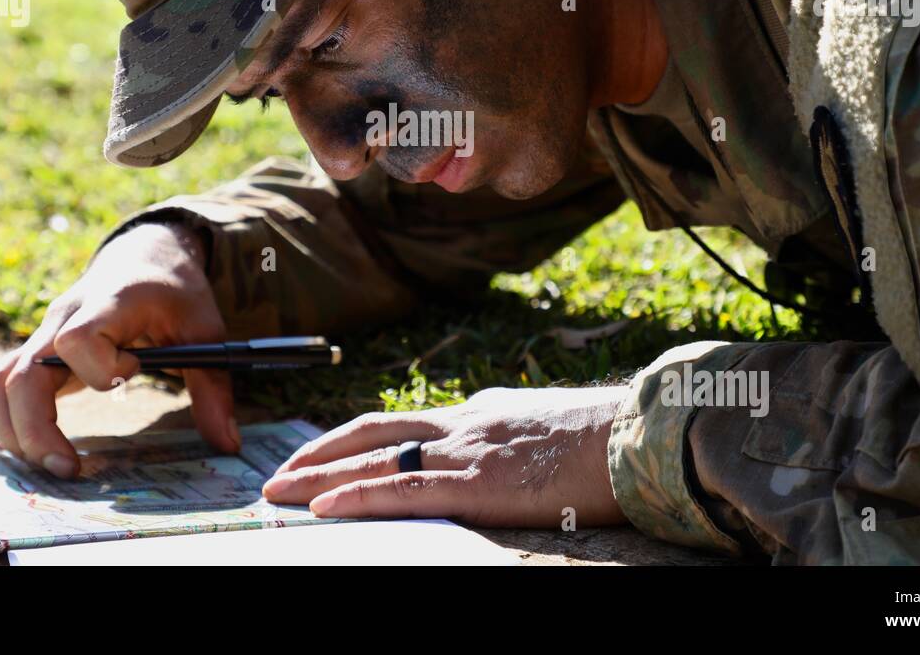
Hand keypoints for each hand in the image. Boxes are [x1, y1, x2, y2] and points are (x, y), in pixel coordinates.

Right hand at [0, 220, 235, 477]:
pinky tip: (15, 445)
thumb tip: (228, 445)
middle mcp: (62, 317)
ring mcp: (39, 334)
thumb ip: (214, 387)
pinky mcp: (29, 351)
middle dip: (36, 431)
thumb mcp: (207, 330)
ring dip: (9, 431)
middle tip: (70, 468)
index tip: (133, 374)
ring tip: (50, 461)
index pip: (77, 337)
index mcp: (109, 304)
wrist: (144, 257)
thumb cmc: (175, 293)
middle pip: (21, 374)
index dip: (99, 368)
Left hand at [262, 385, 629, 527]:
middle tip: (279, 472)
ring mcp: (467, 450)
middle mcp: (462, 422)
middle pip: (372, 430)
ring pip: (375, 456)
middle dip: (320, 451)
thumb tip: (494, 447)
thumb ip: (509, 434)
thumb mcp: (545, 428)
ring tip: (280, 492)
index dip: (354, 438)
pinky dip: (357, 495)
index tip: (322, 455)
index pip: (402, 421)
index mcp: (479, 412)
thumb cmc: (607, 438)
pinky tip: (322, 506)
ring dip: (320, 475)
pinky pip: (403, 487)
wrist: (640, 434)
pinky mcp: (477, 483)